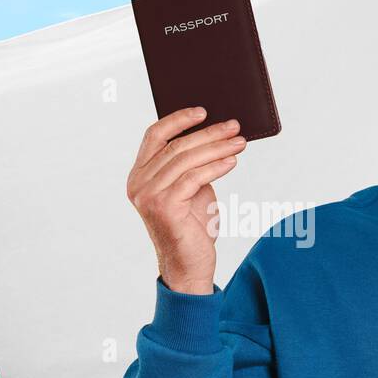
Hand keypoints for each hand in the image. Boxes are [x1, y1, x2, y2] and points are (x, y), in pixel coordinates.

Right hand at [127, 107, 246, 294]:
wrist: (189, 266)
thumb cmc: (191, 227)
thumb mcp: (191, 188)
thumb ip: (193, 164)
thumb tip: (217, 135)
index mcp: (139, 175)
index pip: (154, 135)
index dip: (178, 119)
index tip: (203, 111)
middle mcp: (138, 183)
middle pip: (175, 146)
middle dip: (209, 133)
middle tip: (234, 126)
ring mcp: (148, 195)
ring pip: (186, 159)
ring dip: (217, 147)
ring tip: (239, 142)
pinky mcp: (164, 206)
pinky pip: (194, 177)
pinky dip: (216, 166)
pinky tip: (232, 161)